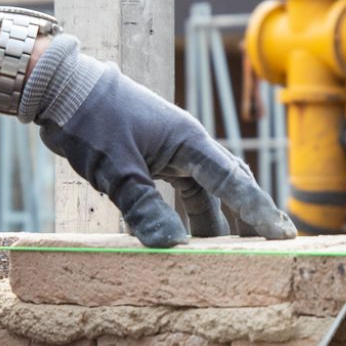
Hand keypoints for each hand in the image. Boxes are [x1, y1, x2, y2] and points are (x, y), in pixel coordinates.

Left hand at [19, 35, 295, 247]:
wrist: (62, 89)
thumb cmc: (91, 120)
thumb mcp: (116, 169)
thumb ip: (144, 208)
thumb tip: (172, 246)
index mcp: (188, 141)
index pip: (232, 181)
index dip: (259, 210)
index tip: (283, 235)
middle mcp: (188, 144)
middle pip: (228, 186)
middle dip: (247, 218)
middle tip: (268, 250)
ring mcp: (172, 150)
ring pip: (205, 191)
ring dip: (216, 222)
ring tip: (228, 256)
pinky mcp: (155, 157)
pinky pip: (182, 190)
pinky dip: (188, 214)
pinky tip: (187, 240)